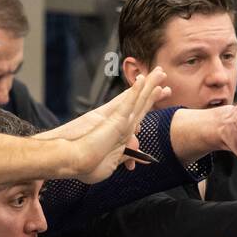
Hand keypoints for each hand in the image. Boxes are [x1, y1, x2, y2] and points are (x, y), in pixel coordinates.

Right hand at [46, 70, 167, 182]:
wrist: (73, 162)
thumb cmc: (85, 164)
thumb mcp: (111, 163)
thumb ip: (124, 157)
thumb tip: (136, 161)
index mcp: (118, 131)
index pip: (138, 113)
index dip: (150, 102)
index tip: (161, 93)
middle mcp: (118, 121)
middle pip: (140, 101)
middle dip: (153, 88)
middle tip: (163, 74)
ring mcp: (116, 119)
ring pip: (136, 98)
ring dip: (149, 84)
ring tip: (160, 71)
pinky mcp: (113, 119)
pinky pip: (126, 103)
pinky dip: (134, 91)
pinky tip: (143, 80)